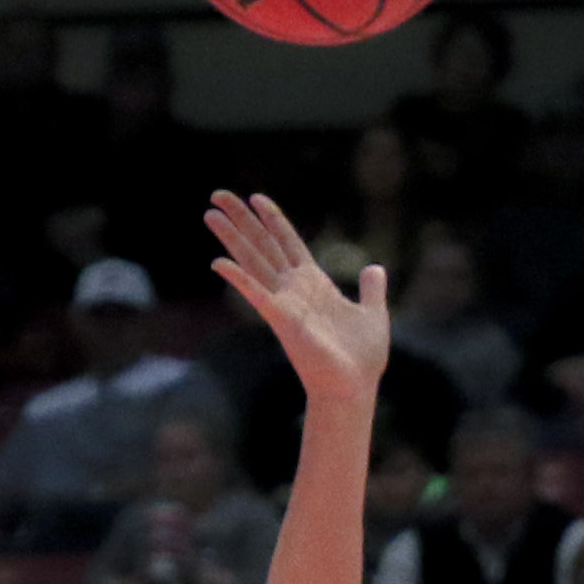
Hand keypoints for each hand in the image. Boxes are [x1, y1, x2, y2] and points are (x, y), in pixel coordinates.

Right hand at [205, 190, 387, 404]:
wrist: (355, 387)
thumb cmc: (362, 358)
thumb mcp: (373, 312)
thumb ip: (371, 289)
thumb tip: (374, 269)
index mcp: (314, 283)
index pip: (288, 242)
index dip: (273, 219)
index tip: (256, 197)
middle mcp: (294, 289)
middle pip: (262, 245)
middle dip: (241, 219)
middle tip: (217, 196)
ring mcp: (284, 303)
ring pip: (253, 261)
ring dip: (231, 237)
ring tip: (210, 214)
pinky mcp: (282, 319)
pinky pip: (256, 294)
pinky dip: (238, 278)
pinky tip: (218, 263)